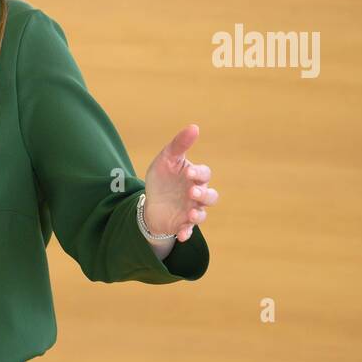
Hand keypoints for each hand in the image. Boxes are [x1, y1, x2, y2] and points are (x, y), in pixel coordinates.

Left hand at [143, 124, 217, 242]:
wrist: (150, 202)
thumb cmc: (162, 178)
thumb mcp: (166, 160)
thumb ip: (179, 145)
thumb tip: (194, 127)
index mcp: (194, 177)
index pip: (204, 174)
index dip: (199, 174)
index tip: (188, 173)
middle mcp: (197, 194)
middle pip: (210, 196)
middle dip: (203, 195)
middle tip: (191, 193)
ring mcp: (191, 210)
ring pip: (202, 214)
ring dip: (198, 215)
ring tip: (191, 215)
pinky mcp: (182, 224)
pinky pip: (188, 230)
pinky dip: (186, 233)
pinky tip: (181, 235)